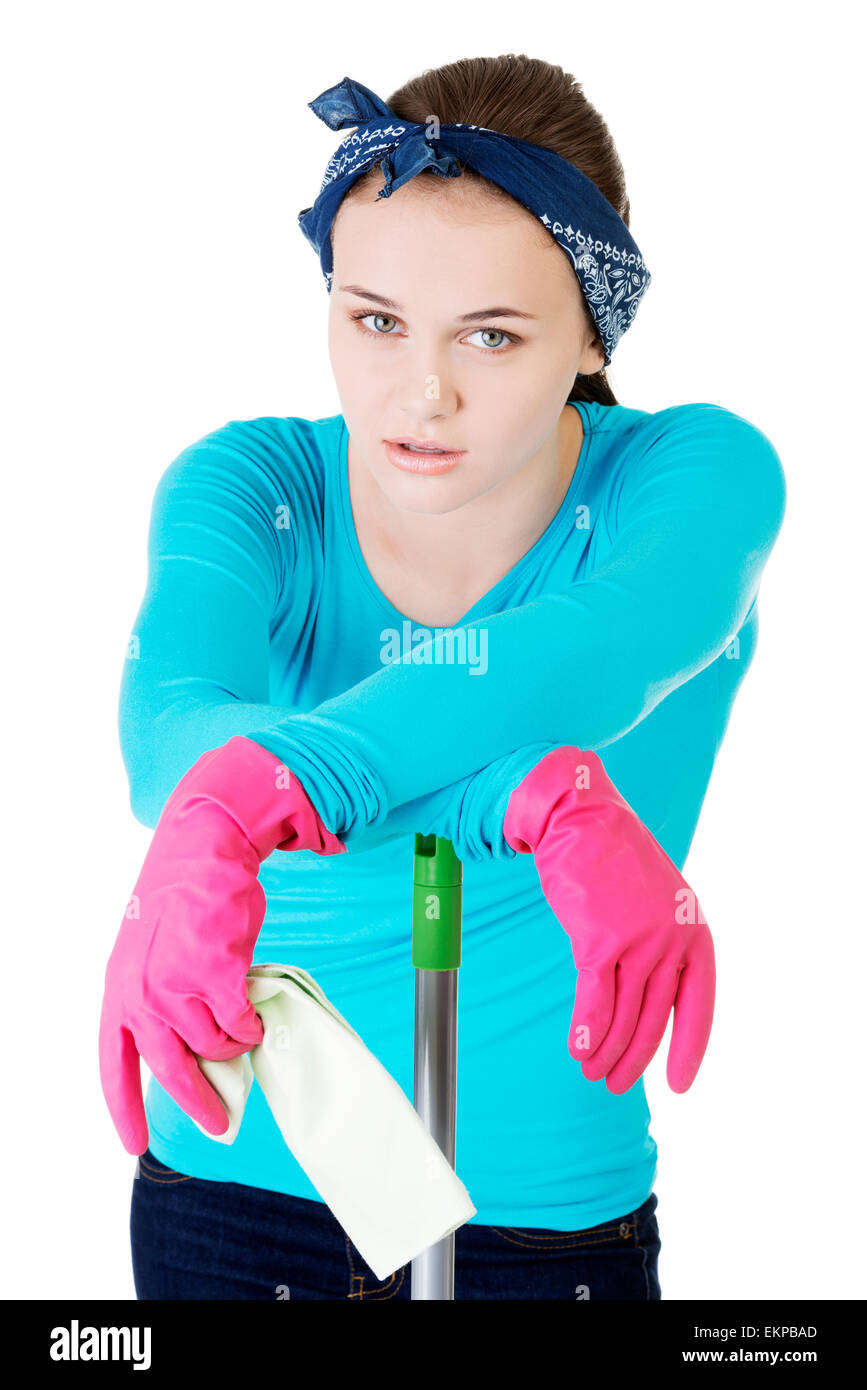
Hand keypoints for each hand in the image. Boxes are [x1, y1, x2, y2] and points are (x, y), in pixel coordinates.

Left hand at [99, 735, 344, 1153]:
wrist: (204, 851)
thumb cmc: (185, 903)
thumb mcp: (156, 957)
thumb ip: (165, 1003)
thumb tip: (199, 1053)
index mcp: (118, 992)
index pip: (112, 1065)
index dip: (123, 1109)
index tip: (132, 1143)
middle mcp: (141, 995)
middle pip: (170, 1071)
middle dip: (199, 1103)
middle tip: (220, 1123)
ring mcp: (177, 986)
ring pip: (216, 1045)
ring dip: (235, 1042)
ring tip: (242, 1022)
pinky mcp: (215, 975)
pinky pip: (241, 1022)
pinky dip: (252, 1022)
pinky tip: (253, 1008)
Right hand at [504, 746, 714, 1093]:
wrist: (580, 817)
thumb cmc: (611, 861)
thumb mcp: (653, 902)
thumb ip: (657, 945)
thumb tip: (645, 997)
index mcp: (693, 931)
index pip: (699, 1004)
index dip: (688, 1048)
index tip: (678, 1085)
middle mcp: (672, 939)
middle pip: (654, 1017)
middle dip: (634, 1058)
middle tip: (614, 1083)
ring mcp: (639, 941)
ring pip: (624, 1014)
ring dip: (606, 1050)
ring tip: (591, 1070)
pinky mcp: (601, 939)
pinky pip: (595, 998)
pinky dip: (586, 1028)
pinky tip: (579, 1048)